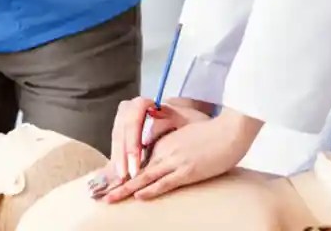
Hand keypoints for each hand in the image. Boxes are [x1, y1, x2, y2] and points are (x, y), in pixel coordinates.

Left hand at [100, 108, 261, 202]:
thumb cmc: (210, 131)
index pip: (137, 160)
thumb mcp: (183, 131)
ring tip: (110, 198)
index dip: (122, 173)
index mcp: (162, 142)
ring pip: (145, 177)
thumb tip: (156, 145)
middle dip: (117, 184)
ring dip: (126, 189)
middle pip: (136, 170)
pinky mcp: (188, 171)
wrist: (230, 131)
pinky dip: (151, 189)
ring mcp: (175, 161)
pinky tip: (139, 195)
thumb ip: (168, 136)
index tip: (108, 182)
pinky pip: (165, 182)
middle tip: (100, 195)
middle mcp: (164, 151)